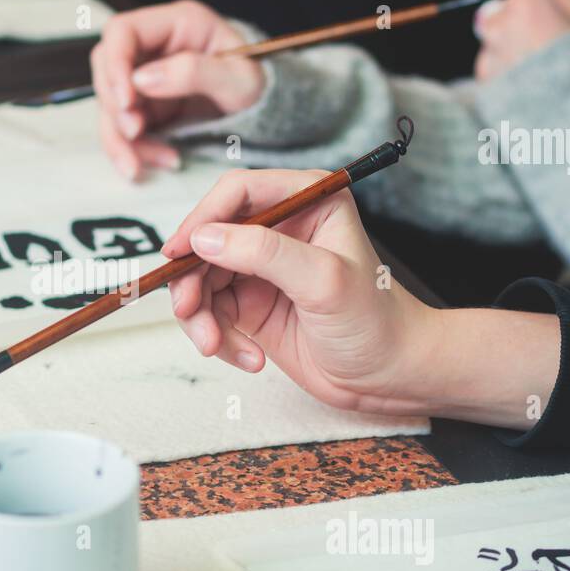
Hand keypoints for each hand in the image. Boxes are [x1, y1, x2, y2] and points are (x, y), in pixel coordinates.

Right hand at [91, 0, 265, 179]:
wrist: (268, 110)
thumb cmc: (259, 84)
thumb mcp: (238, 78)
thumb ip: (193, 72)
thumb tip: (142, 80)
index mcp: (177, 24)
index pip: (123, 32)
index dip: (115, 64)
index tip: (126, 100)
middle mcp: (155, 49)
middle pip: (106, 69)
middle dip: (114, 106)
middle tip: (135, 131)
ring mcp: (147, 80)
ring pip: (110, 106)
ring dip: (119, 138)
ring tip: (142, 163)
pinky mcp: (147, 108)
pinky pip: (124, 130)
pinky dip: (135, 151)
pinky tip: (163, 160)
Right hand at [163, 168, 560, 426]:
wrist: (390, 376)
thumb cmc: (376, 322)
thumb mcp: (323, 281)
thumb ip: (264, 252)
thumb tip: (205, 238)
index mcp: (305, 200)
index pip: (236, 193)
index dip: (201, 219)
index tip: (179, 252)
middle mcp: (278, 228)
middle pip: (208, 239)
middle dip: (193, 279)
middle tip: (190, 311)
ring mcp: (261, 268)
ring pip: (202, 280)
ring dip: (201, 317)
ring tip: (216, 346)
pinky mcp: (251, 305)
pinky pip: (212, 314)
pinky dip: (219, 338)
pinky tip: (250, 358)